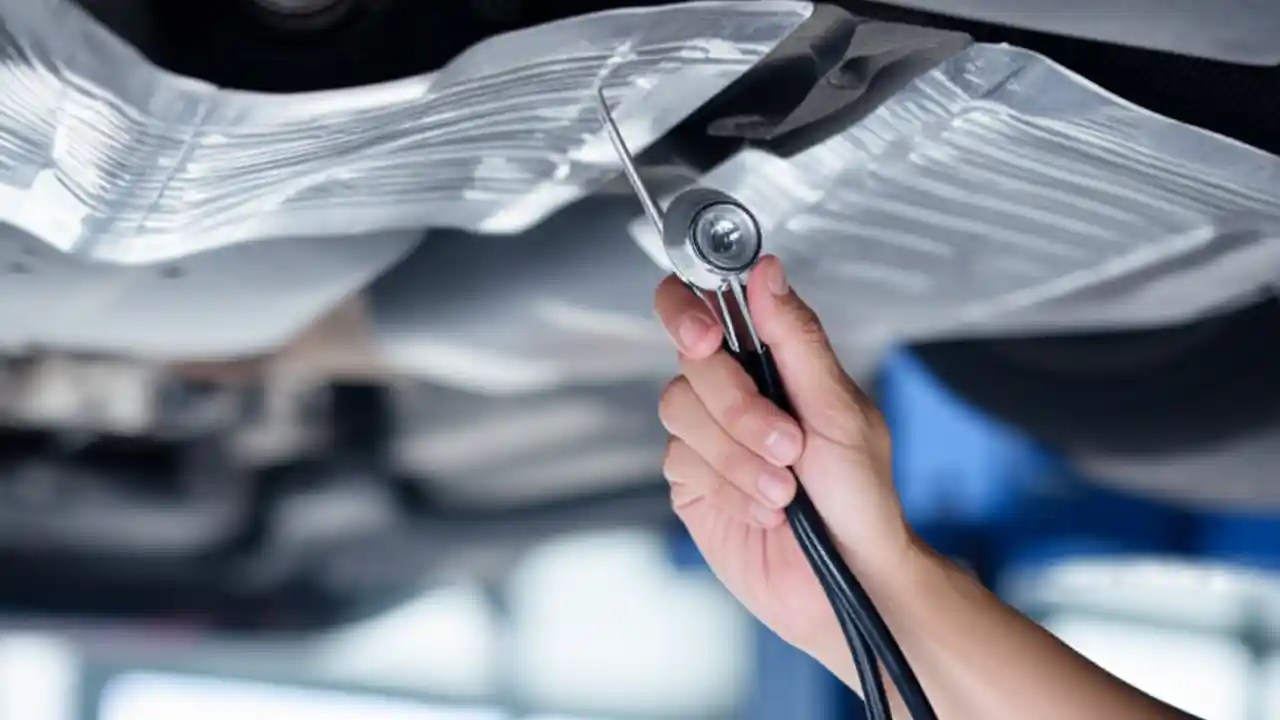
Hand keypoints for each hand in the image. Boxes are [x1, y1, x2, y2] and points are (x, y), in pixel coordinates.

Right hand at [654, 255, 913, 672]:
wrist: (850, 577)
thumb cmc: (860, 497)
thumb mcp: (840, 409)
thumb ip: (797, 339)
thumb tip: (767, 272)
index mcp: (770, 362)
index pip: (705, 308)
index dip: (690, 311)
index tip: (708, 337)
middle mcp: (732, 393)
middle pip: (691, 364)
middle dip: (740, 408)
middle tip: (788, 444)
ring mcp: (708, 438)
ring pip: (681, 414)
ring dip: (739, 456)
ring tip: (784, 488)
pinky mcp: (692, 483)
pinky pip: (682, 463)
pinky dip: (730, 488)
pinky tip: (764, 508)